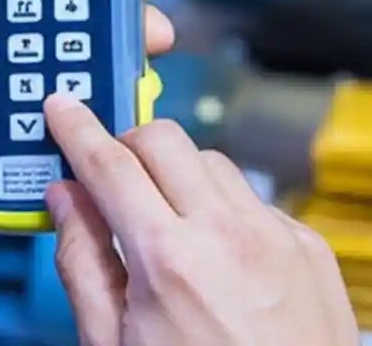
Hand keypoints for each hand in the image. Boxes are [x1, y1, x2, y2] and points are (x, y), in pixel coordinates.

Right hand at [43, 99, 358, 345]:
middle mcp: (229, 233)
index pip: (110, 163)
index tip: (62, 108)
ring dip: (179, 173)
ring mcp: (277, 235)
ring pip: (214, 161)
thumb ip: (84, 263)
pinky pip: (255, 198)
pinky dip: (224, 207)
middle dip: (128, 142)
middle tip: (108, 169)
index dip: (77, 128)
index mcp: (169, 260)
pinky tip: (215, 251)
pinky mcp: (308, 246)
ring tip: (163, 218)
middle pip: (165, 139)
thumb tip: (64, 199)